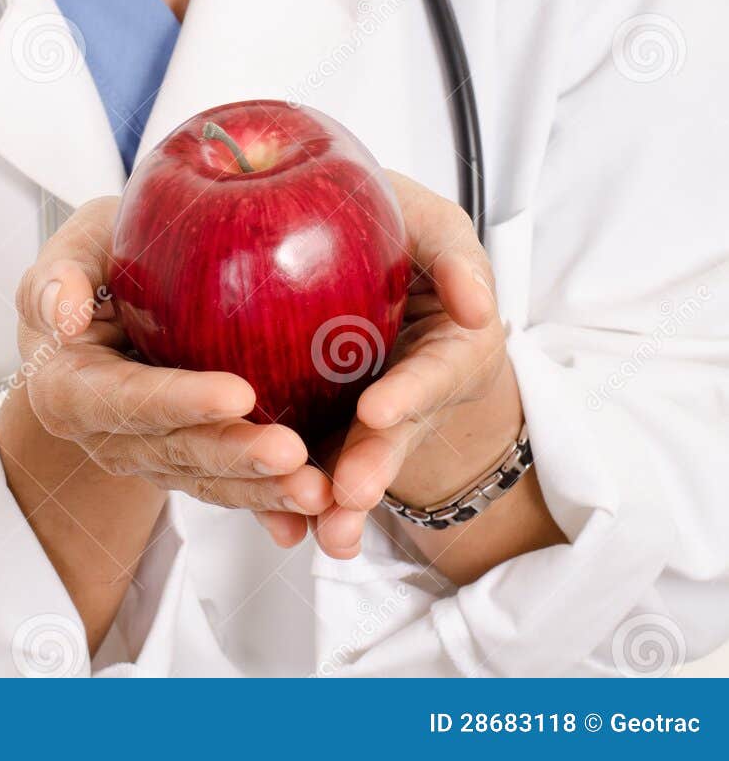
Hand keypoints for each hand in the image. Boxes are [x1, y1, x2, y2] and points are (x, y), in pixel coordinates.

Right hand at [13, 195, 334, 518]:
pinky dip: (273, 500)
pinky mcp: (192, 459)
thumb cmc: (96, 262)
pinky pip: (233, 484)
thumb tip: (62, 313)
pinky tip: (318, 509)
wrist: (114, 296)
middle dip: (237, 456)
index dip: (181, 401)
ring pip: (211, 479)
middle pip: (178, 451)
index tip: (239, 393)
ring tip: (319, 491)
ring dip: (265, 490)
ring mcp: (152, 455)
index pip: (128, 400)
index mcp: (71, 388)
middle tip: (293, 453)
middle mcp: (110, 435)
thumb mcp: (73, 246)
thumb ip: (55, 277)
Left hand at [253, 169, 512, 559]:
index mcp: (450, 349)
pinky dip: (299, 497)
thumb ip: (455, 256)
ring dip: (341, 499)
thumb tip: (477, 304)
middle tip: (352, 492)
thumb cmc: (402, 234)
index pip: (433, 374)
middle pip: (394, 435)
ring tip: (328, 531)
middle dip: (375, 466)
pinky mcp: (323, 423)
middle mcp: (409, 393)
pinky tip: (282, 525)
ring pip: (354, 461)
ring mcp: (365, 415)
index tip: (379, 410)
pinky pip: (311, 460)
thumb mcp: (435, 229)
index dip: (410, 394)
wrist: (353, 250)